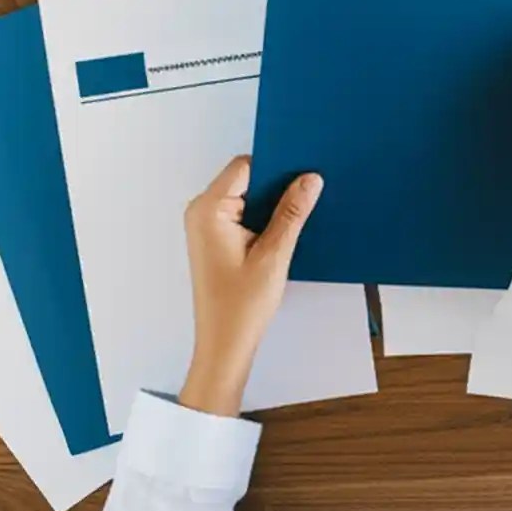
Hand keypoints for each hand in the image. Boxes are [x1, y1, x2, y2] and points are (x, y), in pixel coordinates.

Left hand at [179, 155, 323, 415]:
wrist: (224, 345)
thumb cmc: (241, 306)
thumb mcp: (274, 255)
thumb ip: (292, 212)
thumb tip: (310, 179)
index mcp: (208, 210)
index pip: (245, 167)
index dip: (276, 165)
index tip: (305, 169)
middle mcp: (201, 212)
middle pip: (245, 179)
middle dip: (277, 184)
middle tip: (309, 191)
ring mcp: (206, 226)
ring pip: (246, 197)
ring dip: (272, 203)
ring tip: (300, 214)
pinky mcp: (214, 239)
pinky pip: (242, 214)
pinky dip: (264, 218)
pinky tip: (284, 230)